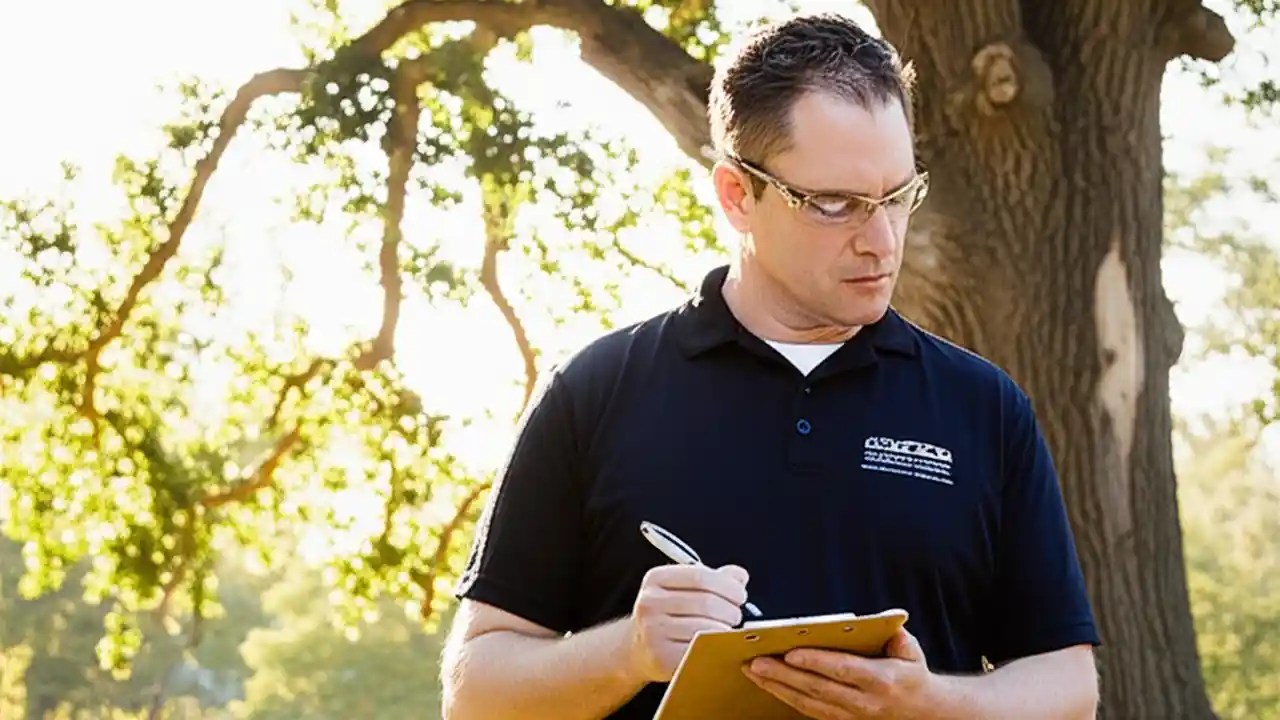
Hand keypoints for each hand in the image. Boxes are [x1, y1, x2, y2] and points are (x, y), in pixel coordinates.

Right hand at [625, 563, 749, 682]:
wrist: (639, 647)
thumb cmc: (667, 615)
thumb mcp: (684, 589)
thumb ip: (713, 579)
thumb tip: (739, 576)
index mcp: (656, 578)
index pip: (700, 576)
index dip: (727, 585)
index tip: (740, 594)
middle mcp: (650, 602)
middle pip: (706, 603)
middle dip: (731, 610)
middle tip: (736, 616)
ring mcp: (653, 631)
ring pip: (705, 628)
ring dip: (725, 630)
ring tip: (726, 630)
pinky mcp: (660, 656)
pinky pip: (698, 650)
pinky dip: (714, 647)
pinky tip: (717, 644)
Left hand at [743, 627, 948, 718]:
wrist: (922, 714)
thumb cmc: (911, 674)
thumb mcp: (911, 651)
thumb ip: (896, 633)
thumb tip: (885, 620)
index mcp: (881, 681)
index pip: (843, 670)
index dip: (816, 661)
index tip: (791, 653)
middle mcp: (863, 702)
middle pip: (817, 688)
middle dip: (783, 675)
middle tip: (756, 662)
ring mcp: (850, 716)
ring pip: (807, 702)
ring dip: (777, 687)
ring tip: (752, 671)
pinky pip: (807, 710)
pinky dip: (785, 696)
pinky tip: (767, 684)